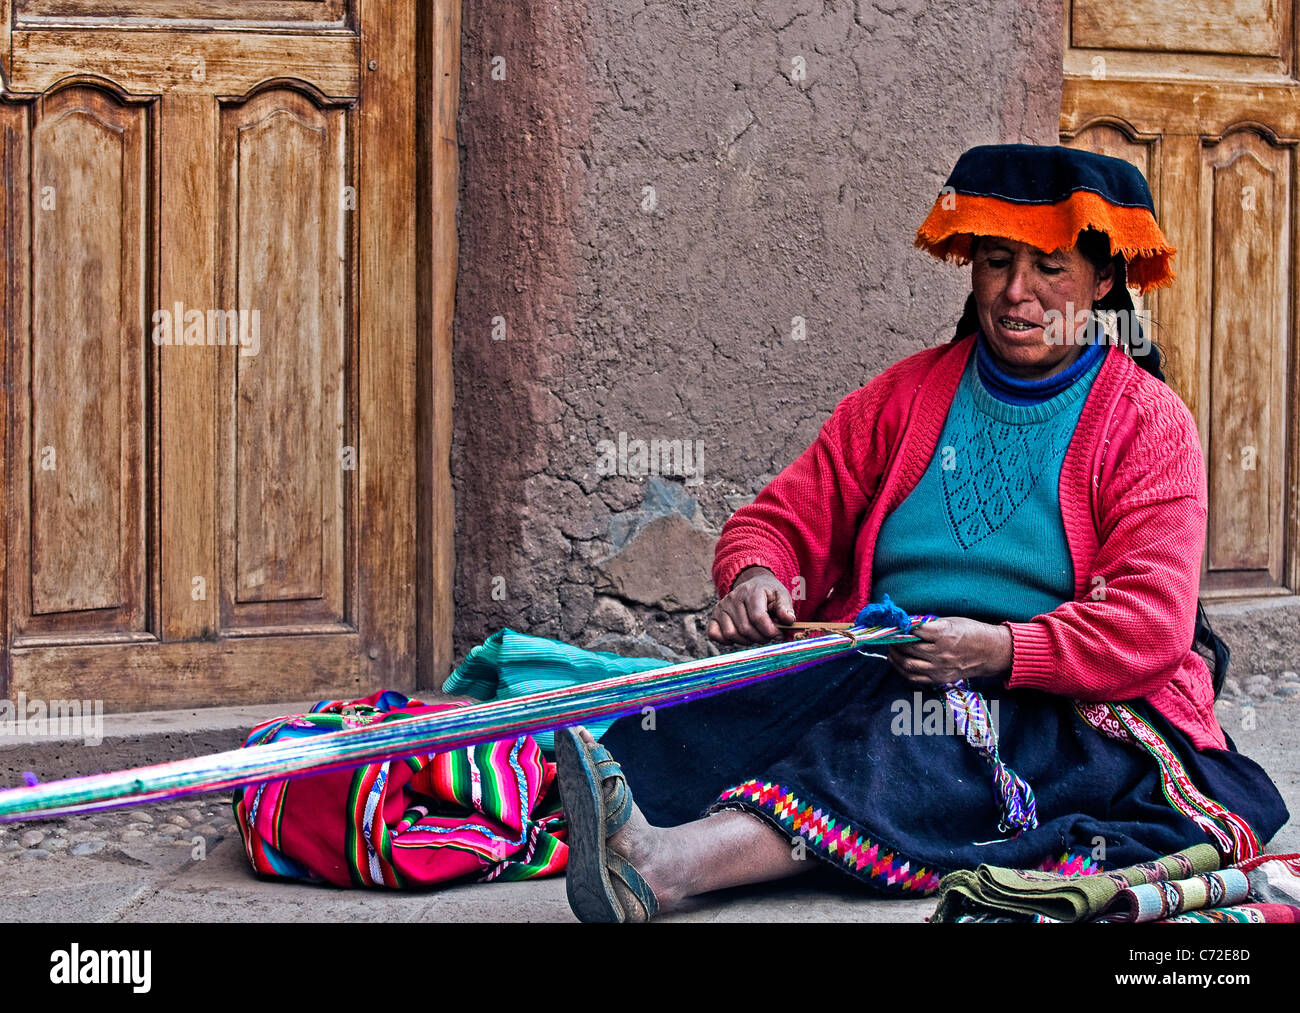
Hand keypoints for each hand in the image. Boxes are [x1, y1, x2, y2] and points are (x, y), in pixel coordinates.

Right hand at [707, 566, 795, 644]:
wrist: (753, 584)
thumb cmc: (768, 593)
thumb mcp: (781, 594)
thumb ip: (786, 608)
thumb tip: (788, 621)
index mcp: (751, 592)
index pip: (758, 617)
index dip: (770, 631)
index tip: (778, 635)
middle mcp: (733, 598)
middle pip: (745, 629)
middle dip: (761, 638)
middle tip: (768, 636)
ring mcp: (722, 607)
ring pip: (731, 634)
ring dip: (747, 641)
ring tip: (757, 635)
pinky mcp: (714, 615)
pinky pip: (715, 634)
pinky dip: (726, 641)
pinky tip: (740, 637)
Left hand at [887, 617, 1012, 686]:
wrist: (990, 652)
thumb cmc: (971, 632)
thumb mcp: (951, 621)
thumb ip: (930, 624)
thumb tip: (908, 625)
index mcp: (944, 634)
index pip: (914, 630)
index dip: (901, 627)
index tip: (894, 624)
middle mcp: (941, 652)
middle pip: (908, 647)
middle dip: (894, 641)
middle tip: (888, 636)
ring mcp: (940, 668)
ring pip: (907, 664)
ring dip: (894, 656)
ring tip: (890, 648)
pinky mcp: (940, 678)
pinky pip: (915, 677)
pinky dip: (902, 670)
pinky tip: (896, 662)